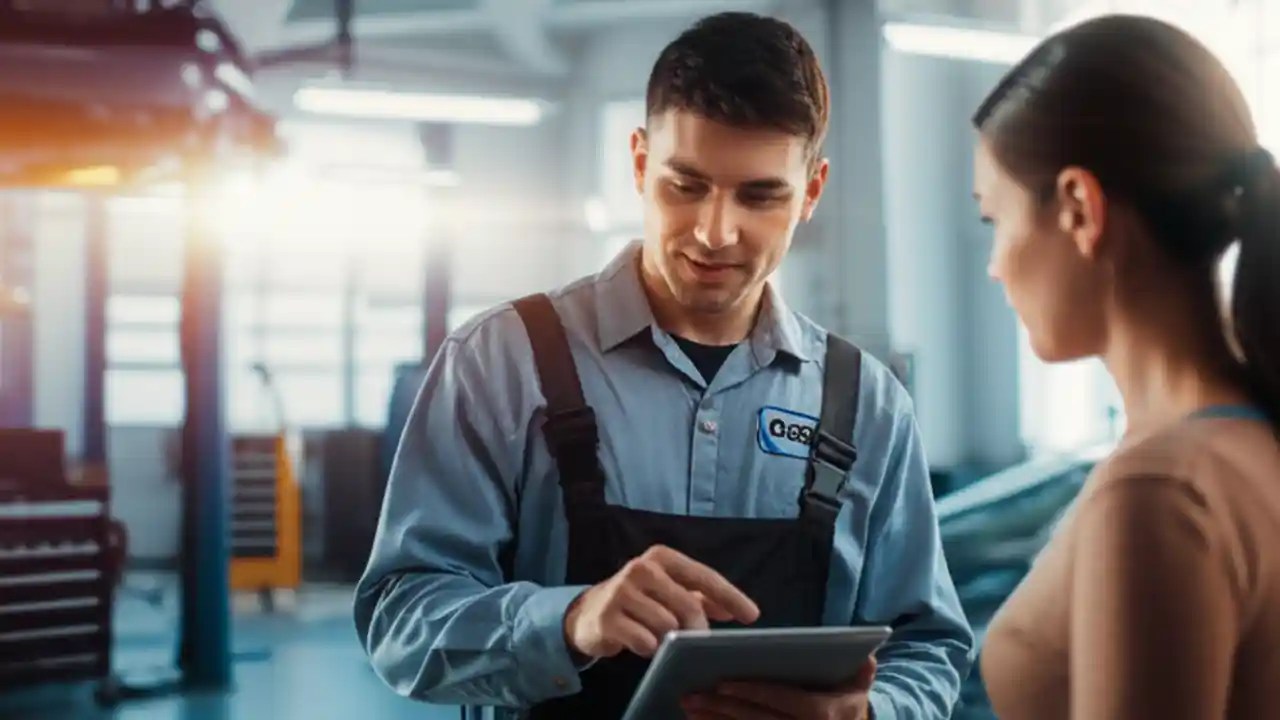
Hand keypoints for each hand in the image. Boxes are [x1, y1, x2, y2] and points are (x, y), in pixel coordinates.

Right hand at [563, 545, 759, 658]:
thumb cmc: (638, 600)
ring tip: (659, 637)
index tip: (752, 615)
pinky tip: (643, 643)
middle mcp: (641, 568)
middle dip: (698, 629)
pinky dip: (649, 647)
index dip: (731, 596)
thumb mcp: (669, 591)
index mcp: (661, 557)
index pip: (704, 576)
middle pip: (688, 605)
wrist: (588, 613)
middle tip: (697, 641)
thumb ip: (700, 598)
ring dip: (669, 639)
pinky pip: (644, 640)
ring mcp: (622, 591)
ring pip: (667, 625)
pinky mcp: (608, 617)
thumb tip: (731, 611)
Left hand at [682, 657, 876, 719]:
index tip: (724, 682)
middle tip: (692, 695)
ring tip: (690, 707)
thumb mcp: (860, 685)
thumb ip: (862, 670)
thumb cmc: (849, 702)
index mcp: (826, 714)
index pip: (785, 701)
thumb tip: (865, 654)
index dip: (754, 692)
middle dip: (723, 708)